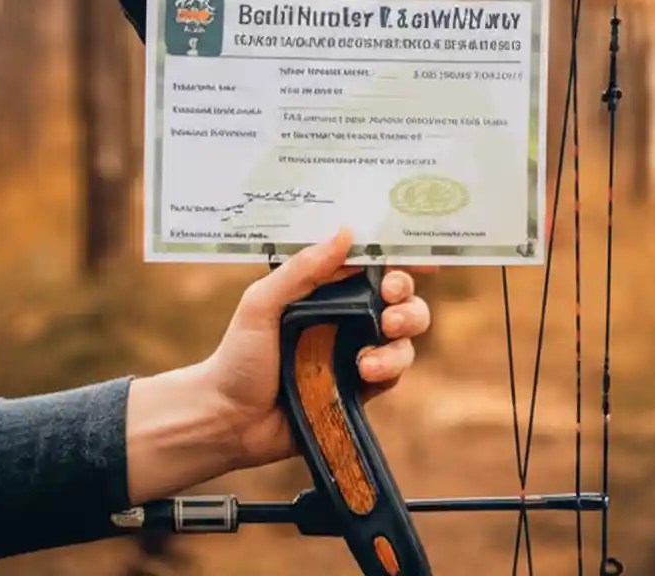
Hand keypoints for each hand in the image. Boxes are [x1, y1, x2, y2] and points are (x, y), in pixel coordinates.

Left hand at [203, 228, 432, 468]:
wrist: (230, 421)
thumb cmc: (237, 358)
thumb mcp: (261, 305)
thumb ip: (301, 270)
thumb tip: (344, 234)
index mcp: (323, 291)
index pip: (369, 267)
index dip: (401, 260)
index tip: (424, 259)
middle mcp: (345, 319)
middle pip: (399, 300)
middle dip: (406, 298)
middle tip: (391, 303)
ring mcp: (355, 354)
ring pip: (404, 336)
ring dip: (404, 332)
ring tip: (380, 340)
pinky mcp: (361, 389)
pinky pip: (393, 373)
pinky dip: (389, 368)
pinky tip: (366, 371)